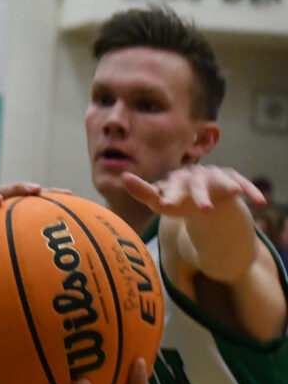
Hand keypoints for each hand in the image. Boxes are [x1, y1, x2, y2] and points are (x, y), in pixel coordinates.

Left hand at [122, 165, 264, 218]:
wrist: (201, 198)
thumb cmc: (176, 200)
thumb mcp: (159, 201)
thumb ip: (142, 192)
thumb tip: (123, 176)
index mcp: (177, 179)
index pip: (173, 187)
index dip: (171, 196)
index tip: (167, 206)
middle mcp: (197, 174)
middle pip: (198, 185)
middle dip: (201, 195)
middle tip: (204, 209)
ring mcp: (216, 176)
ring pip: (221, 181)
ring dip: (227, 186)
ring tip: (234, 192)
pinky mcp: (234, 180)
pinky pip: (244, 183)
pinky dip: (251, 191)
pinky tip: (260, 202)